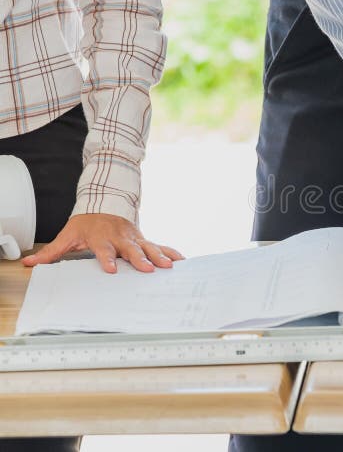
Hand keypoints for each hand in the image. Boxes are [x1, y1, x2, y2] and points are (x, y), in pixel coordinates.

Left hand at [22, 214, 183, 272]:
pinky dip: (171, 252)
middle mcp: (120, 237)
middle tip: (148, 269)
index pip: (104, 249)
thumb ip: (51, 252)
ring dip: (159, 256)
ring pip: (148, 247)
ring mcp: (134, 238)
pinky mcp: (143, 240)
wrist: (104, 205)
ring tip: (169, 266)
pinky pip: (159, 246)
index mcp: (101, 237)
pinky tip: (182, 261)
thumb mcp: (67, 235)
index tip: (112, 269)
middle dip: (140, 259)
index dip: (108, 258)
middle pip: (131, 249)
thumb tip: (29, 263)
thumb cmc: (86, 224)